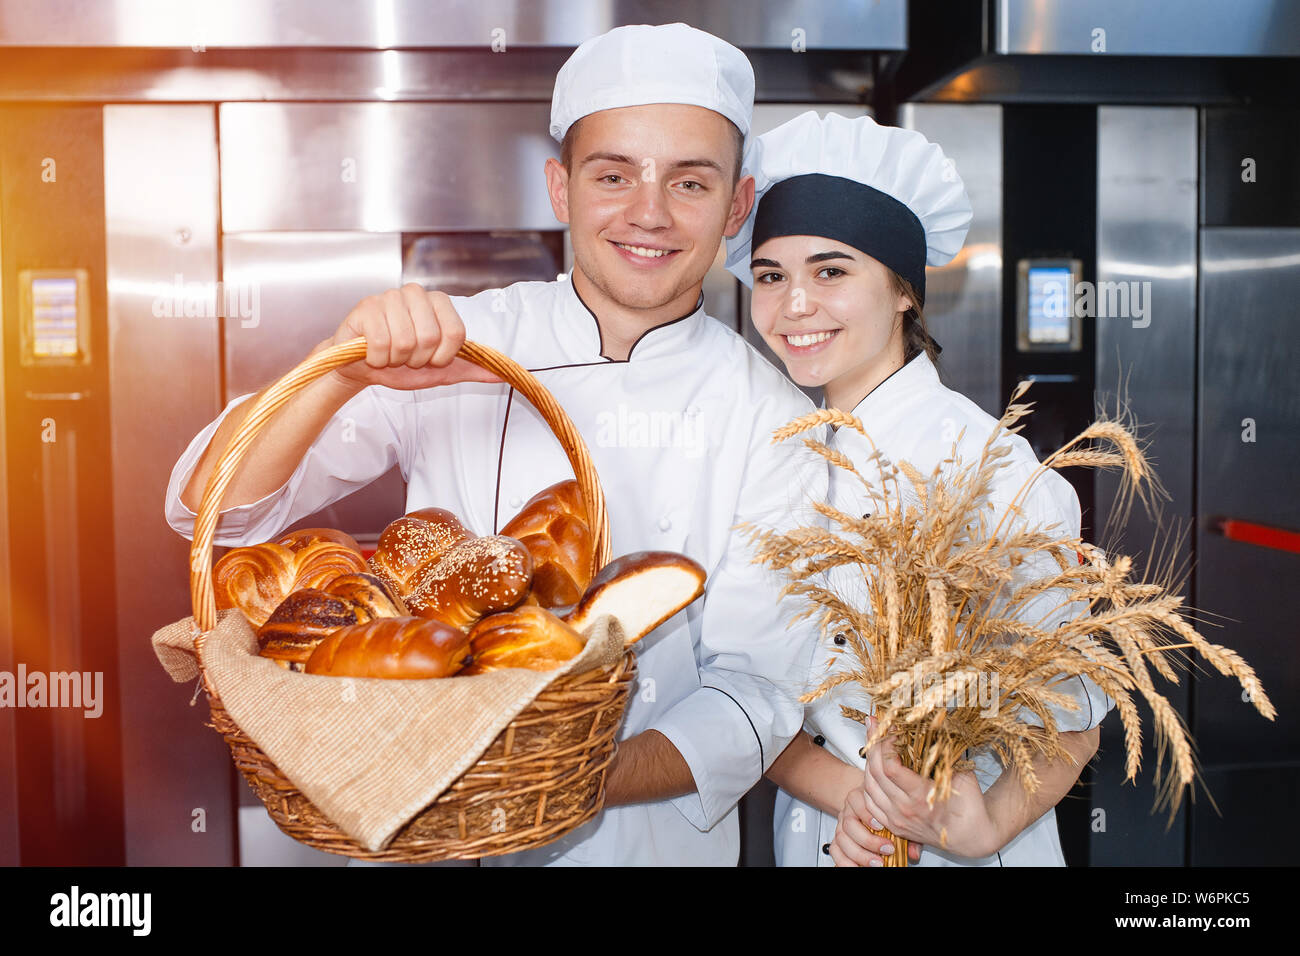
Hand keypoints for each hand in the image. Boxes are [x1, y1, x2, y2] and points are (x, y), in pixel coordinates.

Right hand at [323, 283, 500, 390]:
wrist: (361, 366)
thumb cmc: (400, 364)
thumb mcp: (440, 370)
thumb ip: (470, 368)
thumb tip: (501, 373)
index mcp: (438, 303)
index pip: (455, 333)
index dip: (443, 356)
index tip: (430, 359)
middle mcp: (415, 293)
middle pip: (430, 337)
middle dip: (417, 359)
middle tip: (405, 357)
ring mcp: (389, 297)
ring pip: (406, 341)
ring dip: (396, 360)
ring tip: (390, 354)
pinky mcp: (366, 308)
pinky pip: (382, 343)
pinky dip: (378, 359)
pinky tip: (374, 353)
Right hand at [829, 787, 922, 866]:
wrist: (870, 809)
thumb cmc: (884, 811)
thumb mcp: (897, 815)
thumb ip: (907, 831)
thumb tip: (913, 854)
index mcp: (859, 798)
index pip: (857, 802)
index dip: (867, 815)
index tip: (881, 826)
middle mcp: (847, 811)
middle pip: (849, 824)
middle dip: (868, 841)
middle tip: (887, 849)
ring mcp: (841, 826)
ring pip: (841, 839)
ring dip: (859, 854)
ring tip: (877, 863)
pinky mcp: (838, 840)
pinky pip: (835, 851)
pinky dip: (844, 861)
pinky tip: (858, 867)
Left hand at [857, 716, 1001, 858]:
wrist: (972, 837)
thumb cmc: (970, 805)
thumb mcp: (962, 774)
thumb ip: (946, 753)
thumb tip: (935, 726)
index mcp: (920, 796)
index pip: (890, 767)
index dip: (886, 744)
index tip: (891, 729)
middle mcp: (904, 809)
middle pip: (875, 773)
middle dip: (872, 744)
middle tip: (873, 725)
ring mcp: (896, 819)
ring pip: (868, 787)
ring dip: (867, 762)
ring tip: (871, 742)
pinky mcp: (893, 825)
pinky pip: (870, 802)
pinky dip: (868, 783)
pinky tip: (871, 769)